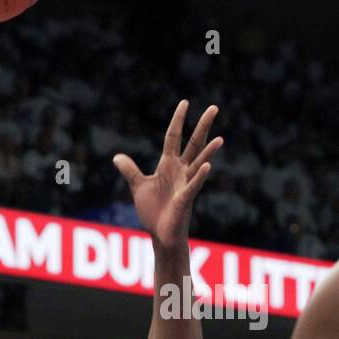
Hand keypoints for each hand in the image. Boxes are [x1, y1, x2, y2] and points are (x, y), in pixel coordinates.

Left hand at [113, 100, 222, 249]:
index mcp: (168, 165)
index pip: (174, 137)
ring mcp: (185, 184)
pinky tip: (208, 165)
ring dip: (209, 151)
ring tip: (221, 138)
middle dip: (203, 126)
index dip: (178, 120)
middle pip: (194, 143)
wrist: (160, 235)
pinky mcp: (185, 199)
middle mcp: (180, 171)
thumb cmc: (153, 212)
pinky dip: (200, 176)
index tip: (185, 102)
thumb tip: (117, 157)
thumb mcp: (138, 186)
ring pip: (199, 163)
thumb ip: (130, 170)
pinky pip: (194, 185)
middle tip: (214, 107)